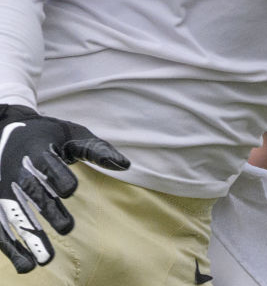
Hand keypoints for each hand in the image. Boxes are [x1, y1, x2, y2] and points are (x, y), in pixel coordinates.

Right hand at [0, 105, 128, 270]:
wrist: (7, 130)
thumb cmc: (48, 134)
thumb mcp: (72, 134)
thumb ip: (96, 149)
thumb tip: (126, 165)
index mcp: (38, 150)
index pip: (47, 165)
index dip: (57, 177)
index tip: (69, 190)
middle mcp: (19, 171)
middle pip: (34, 193)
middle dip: (48, 210)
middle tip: (67, 228)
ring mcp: (5, 189)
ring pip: (16, 216)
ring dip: (29, 238)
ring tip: (45, 260)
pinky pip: (2, 228)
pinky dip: (12, 248)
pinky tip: (26, 266)